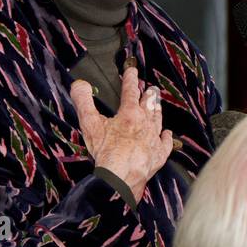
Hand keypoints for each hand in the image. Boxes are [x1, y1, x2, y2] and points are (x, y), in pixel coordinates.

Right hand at [70, 64, 172, 201]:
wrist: (121, 177)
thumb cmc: (106, 152)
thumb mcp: (89, 123)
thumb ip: (83, 101)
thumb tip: (80, 84)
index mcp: (129, 114)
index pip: (130, 91)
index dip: (131, 79)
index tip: (132, 70)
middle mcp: (145, 123)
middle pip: (149, 104)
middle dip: (149, 94)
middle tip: (151, 88)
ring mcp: (153, 139)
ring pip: (157, 120)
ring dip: (157, 111)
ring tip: (158, 104)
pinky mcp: (158, 154)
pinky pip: (165, 142)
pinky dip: (166, 137)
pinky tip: (167, 133)